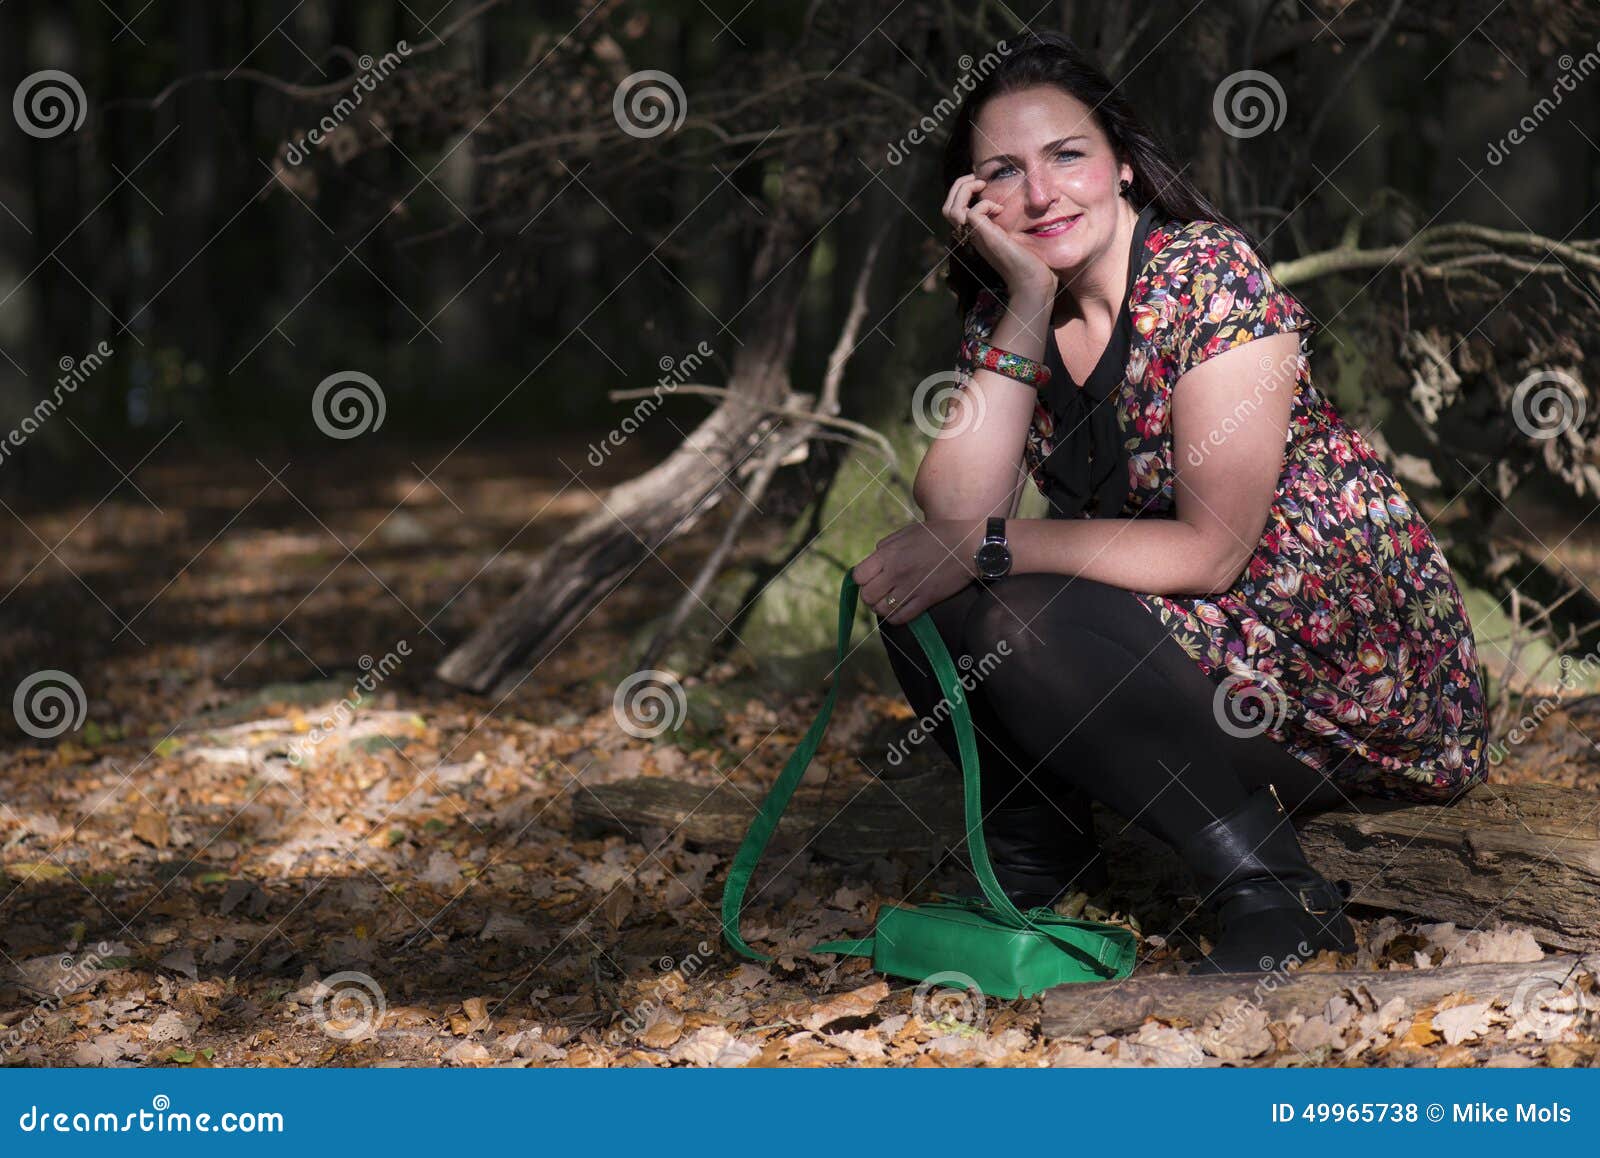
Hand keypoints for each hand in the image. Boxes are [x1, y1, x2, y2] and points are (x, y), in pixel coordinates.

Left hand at [851, 517, 985, 625]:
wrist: (969, 546)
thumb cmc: (939, 535)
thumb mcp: (907, 532)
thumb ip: (886, 545)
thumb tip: (874, 558)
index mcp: (889, 554)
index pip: (858, 576)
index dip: (862, 578)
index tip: (870, 577)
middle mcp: (896, 573)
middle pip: (867, 596)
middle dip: (870, 594)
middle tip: (879, 591)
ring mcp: (910, 588)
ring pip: (881, 610)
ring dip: (881, 607)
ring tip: (888, 601)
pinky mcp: (925, 600)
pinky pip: (900, 618)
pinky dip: (895, 617)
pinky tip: (899, 610)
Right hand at [942, 173, 1056, 301]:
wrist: (1032, 280)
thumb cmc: (1028, 260)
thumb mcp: (1013, 233)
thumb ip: (1005, 219)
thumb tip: (1011, 201)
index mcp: (975, 234)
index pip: (953, 209)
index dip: (962, 191)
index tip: (982, 182)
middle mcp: (971, 236)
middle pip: (947, 207)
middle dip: (959, 186)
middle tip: (979, 179)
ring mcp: (976, 237)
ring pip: (951, 209)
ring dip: (965, 190)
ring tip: (983, 185)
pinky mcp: (984, 237)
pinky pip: (971, 213)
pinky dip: (984, 204)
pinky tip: (1000, 210)